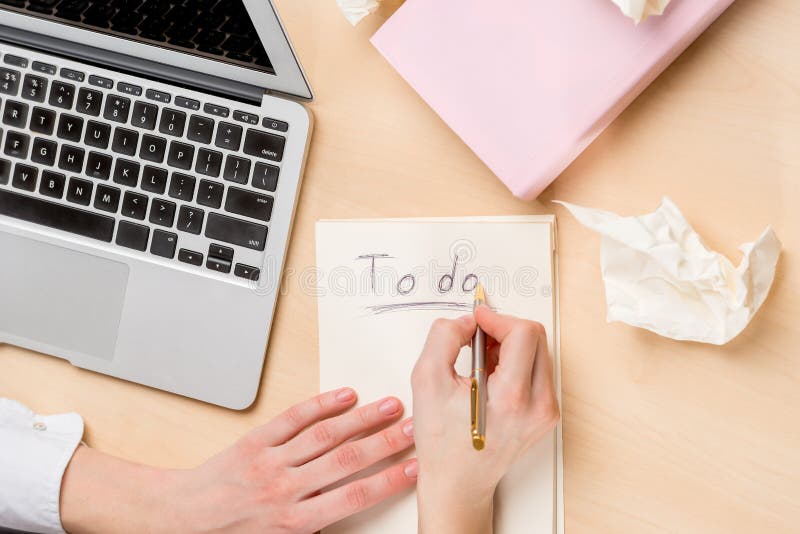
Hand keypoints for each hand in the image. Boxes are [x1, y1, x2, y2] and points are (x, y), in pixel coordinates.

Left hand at [61, 389, 416, 532]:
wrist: (178, 521)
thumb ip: (316, 530)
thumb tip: (351, 519)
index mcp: (294, 522)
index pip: (354, 497)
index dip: (388, 480)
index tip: (415, 467)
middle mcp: (287, 489)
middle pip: (347, 460)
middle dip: (386, 441)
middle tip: (415, 426)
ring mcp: (272, 461)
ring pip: (325, 435)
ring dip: (362, 418)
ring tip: (391, 405)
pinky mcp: (256, 441)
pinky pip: (293, 418)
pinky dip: (320, 404)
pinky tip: (345, 395)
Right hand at [411, 306, 559, 533]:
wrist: (458, 482)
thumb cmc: (442, 441)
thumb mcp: (426, 380)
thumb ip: (444, 337)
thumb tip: (469, 321)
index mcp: (511, 398)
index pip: (523, 333)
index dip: (497, 318)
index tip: (477, 319)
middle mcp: (538, 406)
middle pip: (536, 338)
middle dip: (504, 329)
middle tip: (477, 337)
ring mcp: (546, 412)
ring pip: (539, 352)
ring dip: (510, 345)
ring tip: (481, 361)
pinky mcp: (546, 414)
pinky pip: (538, 370)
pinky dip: (516, 362)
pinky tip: (491, 376)